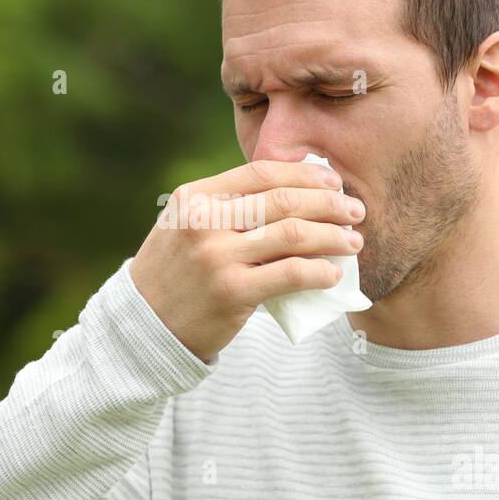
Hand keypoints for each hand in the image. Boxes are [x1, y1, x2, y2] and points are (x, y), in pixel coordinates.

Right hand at [130, 159, 364, 362]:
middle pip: (284, 199)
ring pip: (294, 234)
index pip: (261, 173)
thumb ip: (226, 208)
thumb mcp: (185, 227)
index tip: (333, 182)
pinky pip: (291, 274)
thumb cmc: (175, 274)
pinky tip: (333, 274)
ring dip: (334, 236)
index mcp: (194, 197)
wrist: (143, 326)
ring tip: (353, 242)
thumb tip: (296, 192)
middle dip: (330, 202)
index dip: (305, 174)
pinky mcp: (232, 292)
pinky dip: (320, 271)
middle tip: (355, 211)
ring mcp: (217, 257)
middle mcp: (203, 222)